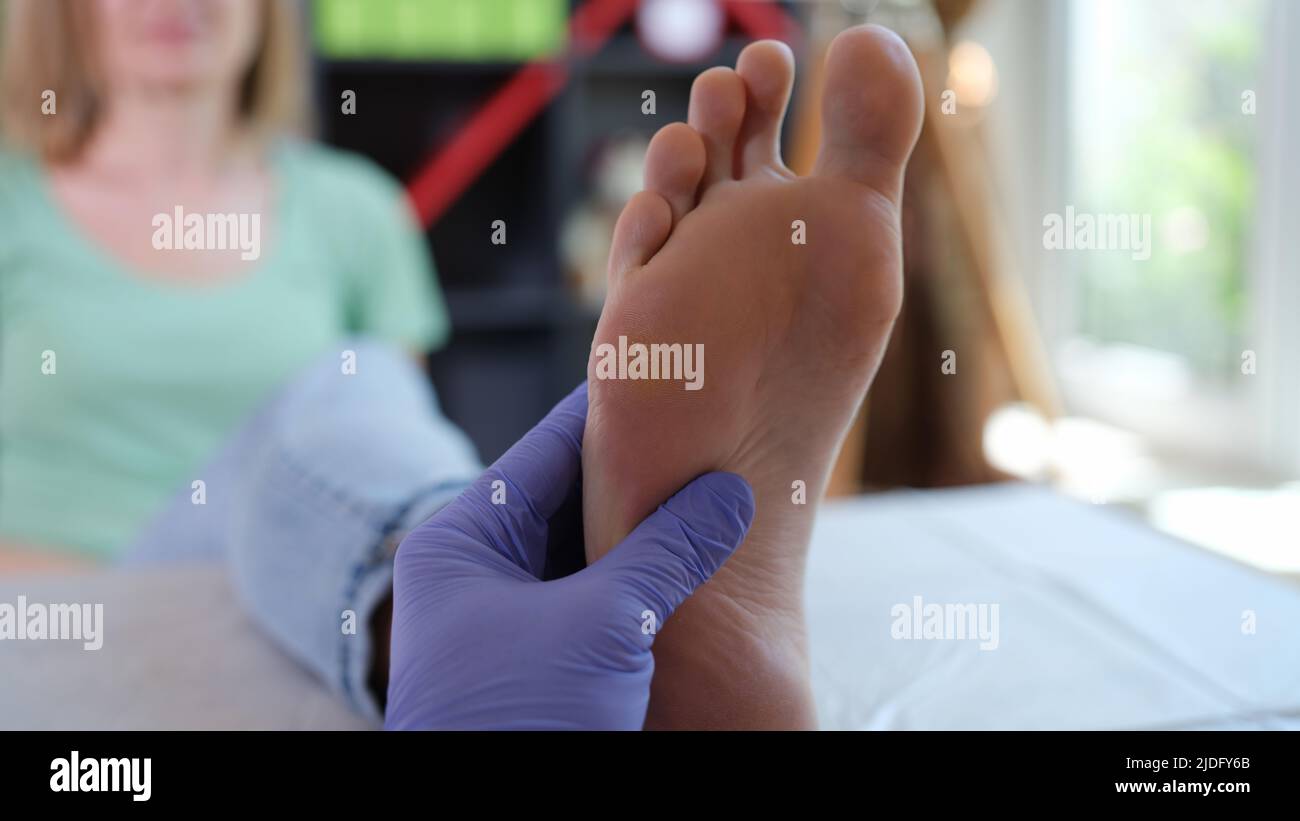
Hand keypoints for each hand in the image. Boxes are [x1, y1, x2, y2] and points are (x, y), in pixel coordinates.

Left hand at [384, 384, 754, 729]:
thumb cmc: (520, 724)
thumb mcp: (603, 626)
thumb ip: (669, 552)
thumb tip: (732, 493)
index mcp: (462, 541)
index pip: (550, 448)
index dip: (619, 411)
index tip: (679, 374)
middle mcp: (477, 571)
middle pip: (572, 496)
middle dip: (644, 474)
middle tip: (713, 438)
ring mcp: (506, 618)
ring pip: (589, 549)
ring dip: (648, 530)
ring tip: (714, 491)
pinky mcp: (538, 659)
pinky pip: (596, 598)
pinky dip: (641, 580)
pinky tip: (692, 562)